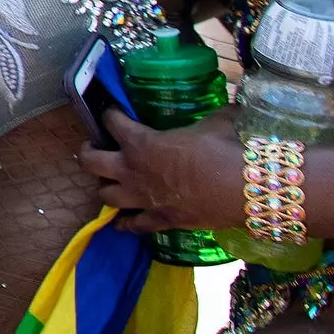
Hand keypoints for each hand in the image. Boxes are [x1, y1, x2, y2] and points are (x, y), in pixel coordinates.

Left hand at [80, 110, 245, 233]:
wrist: (246, 191)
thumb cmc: (226, 149)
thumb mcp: (217, 122)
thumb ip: (211, 115)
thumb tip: (229, 108)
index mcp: (140, 142)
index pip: (111, 122)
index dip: (109, 114)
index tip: (111, 112)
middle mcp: (132, 170)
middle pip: (90, 162)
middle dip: (87, 152)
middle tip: (94, 147)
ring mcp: (143, 198)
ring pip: (105, 195)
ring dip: (104, 188)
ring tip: (109, 182)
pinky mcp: (160, 220)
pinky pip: (133, 226)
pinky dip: (125, 224)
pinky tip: (120, 223)